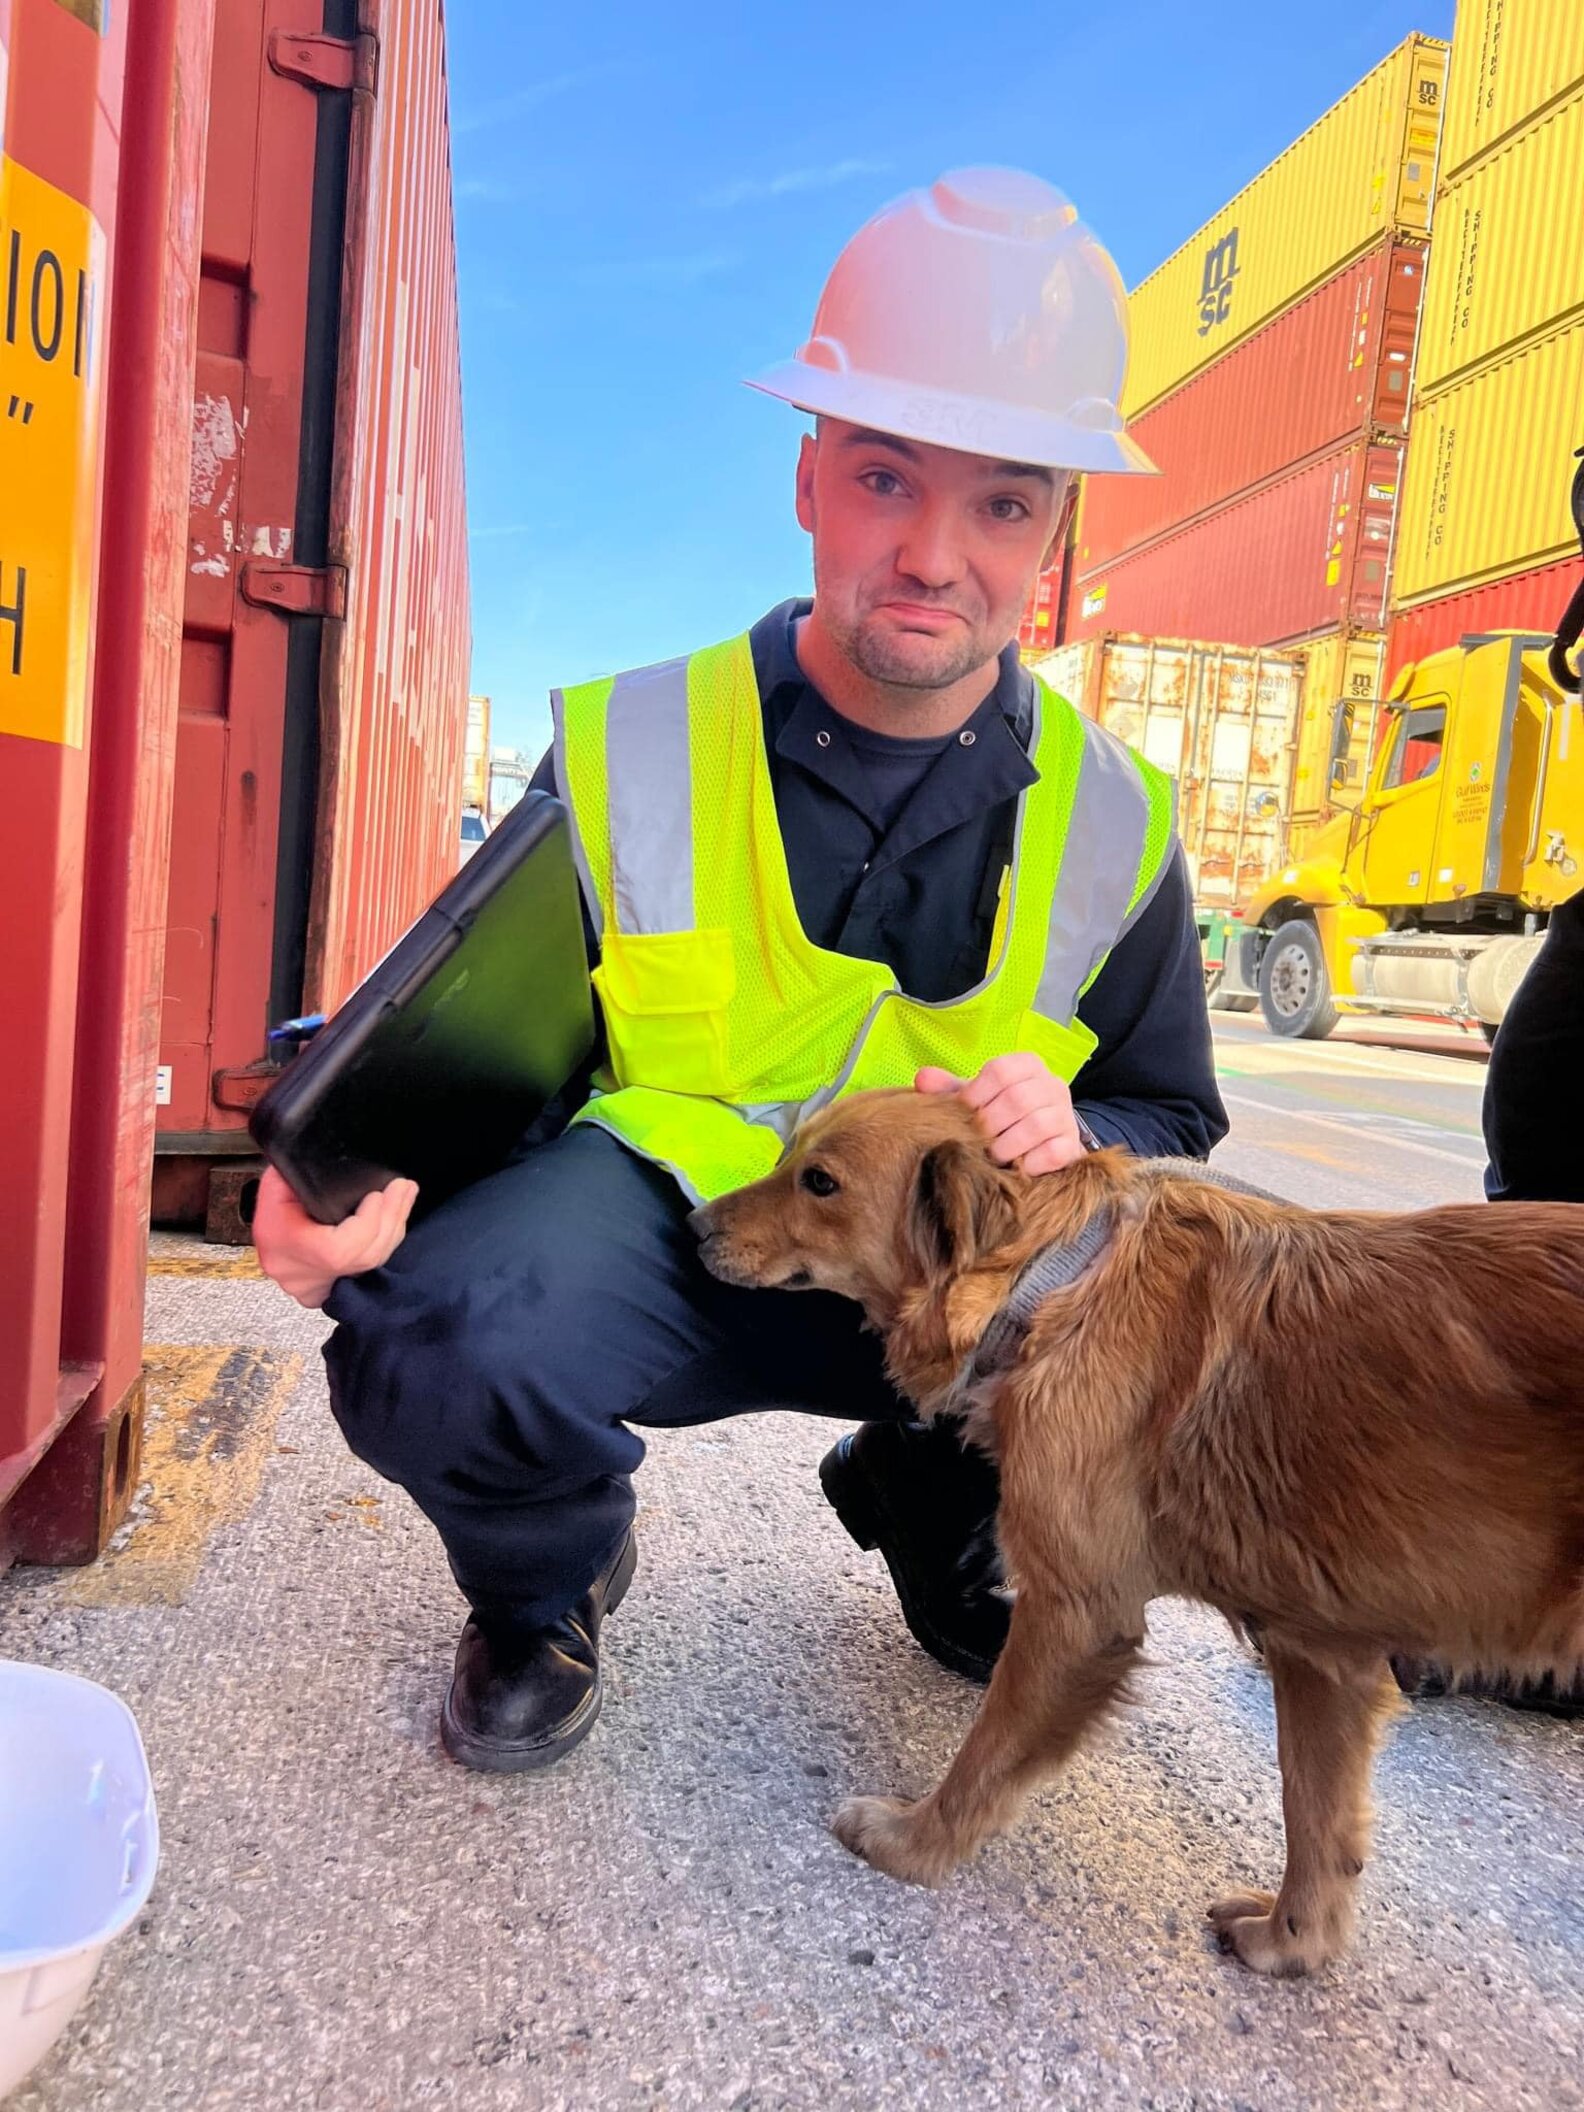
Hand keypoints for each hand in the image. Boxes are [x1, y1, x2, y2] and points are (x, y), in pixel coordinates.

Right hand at [252, 1165, 418, 1308]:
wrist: (265, 1236)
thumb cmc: (269, 1208)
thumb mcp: (276, 1184)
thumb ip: (303, 1175)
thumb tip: (338, 1163)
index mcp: (285, 1246)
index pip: (337, 1250)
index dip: (366, 1224)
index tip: (376, 1195)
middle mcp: (301, 1274)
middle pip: (362, 1256)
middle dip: (390, 1217)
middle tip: (402, 1187)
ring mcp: (317, 1288)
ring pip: (371, 1263)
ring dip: (394, 1227)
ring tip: (404, 1196)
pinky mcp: (330, 1290)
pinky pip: (367, 1268)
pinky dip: (385, 1241)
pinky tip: (396, 1219)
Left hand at [916, 1053, 1084, 1175]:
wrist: (1039, 1143)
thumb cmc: (1001, 1117)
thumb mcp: (976, 1100)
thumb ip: (949, 1089)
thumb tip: (922, 1079)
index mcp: (1026, 1066)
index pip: (1000, 1071)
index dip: (975, 1095)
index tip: (962, 1114)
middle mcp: (1052, 1084)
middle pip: (1017, 1099)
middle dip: (989, 1126)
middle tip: (975, 1142)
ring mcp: (1066, 1114)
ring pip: (1036, 1125)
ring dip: (1006, 1146)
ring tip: (993, 1156)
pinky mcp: (1072, 1144)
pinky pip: (1053, 1152)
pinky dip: (1029, 1163)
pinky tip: (1016, 1168)